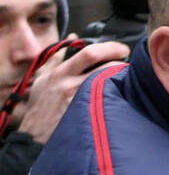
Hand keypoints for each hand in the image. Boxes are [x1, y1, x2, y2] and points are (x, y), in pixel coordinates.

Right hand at [16, 37, 130, 143]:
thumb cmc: (40, 107)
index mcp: (60, 73)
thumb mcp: (43, 79)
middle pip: (106, 67)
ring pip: (111, 83)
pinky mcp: (88, 116)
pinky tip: (122, 96)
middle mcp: (70, 86)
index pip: (90, 53)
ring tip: (126, 80)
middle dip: (122, 63)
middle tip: (129, 64)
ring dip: (123, 79)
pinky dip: (119, 95)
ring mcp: (80, 102)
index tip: (122, 49)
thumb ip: (58, 57)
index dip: (111, 48)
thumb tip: (73, 37)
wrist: (33, 137)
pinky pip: (110, 101)